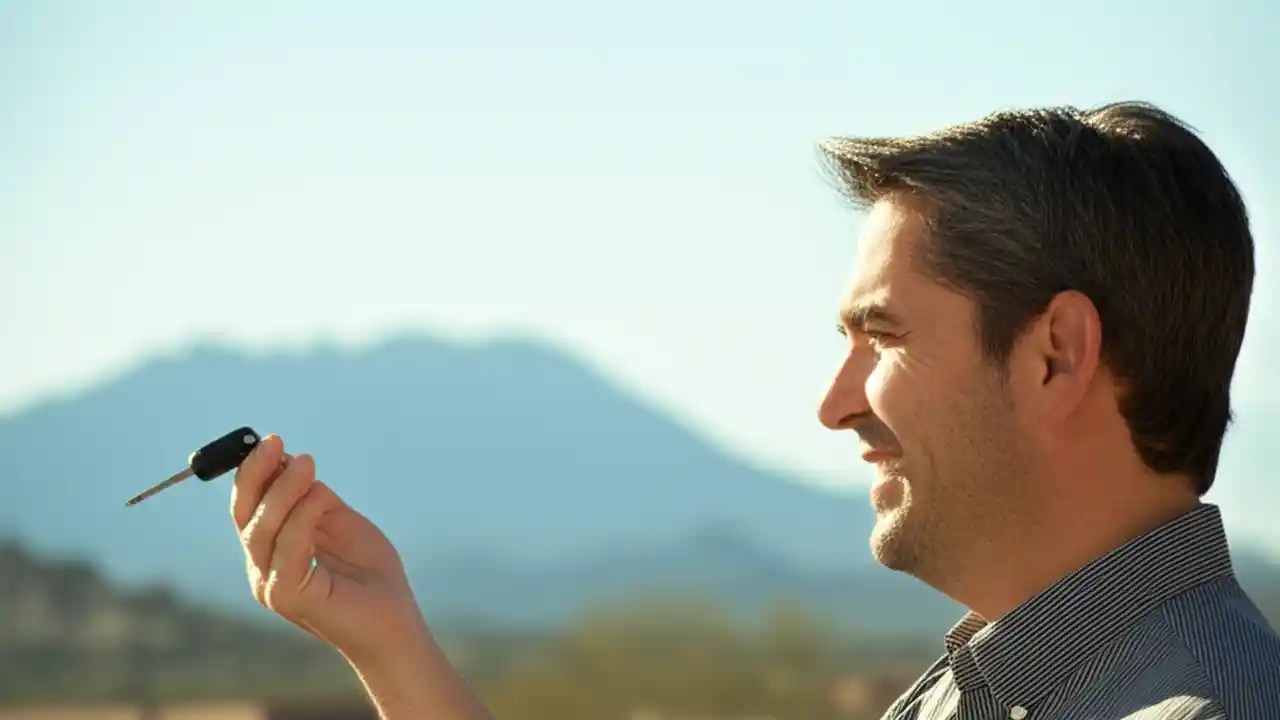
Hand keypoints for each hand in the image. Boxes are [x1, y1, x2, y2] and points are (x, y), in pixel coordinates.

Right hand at [230, 434, 424, 664]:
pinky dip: (301, 518)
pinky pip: (286, 550)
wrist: (395, 621)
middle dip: (256, 474)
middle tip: (274, 441)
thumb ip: (313, 497)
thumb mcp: (340, 522)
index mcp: (271, 550)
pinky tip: (321, 496)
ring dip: (282, 490)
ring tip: (307, 463)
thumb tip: (289, 460)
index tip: (270, 440)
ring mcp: (270, 585)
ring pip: (260, 530)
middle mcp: (262, 568)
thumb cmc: (370, 574)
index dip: (255, 472)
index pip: (248, 506)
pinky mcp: (288, 598)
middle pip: (243, 515)